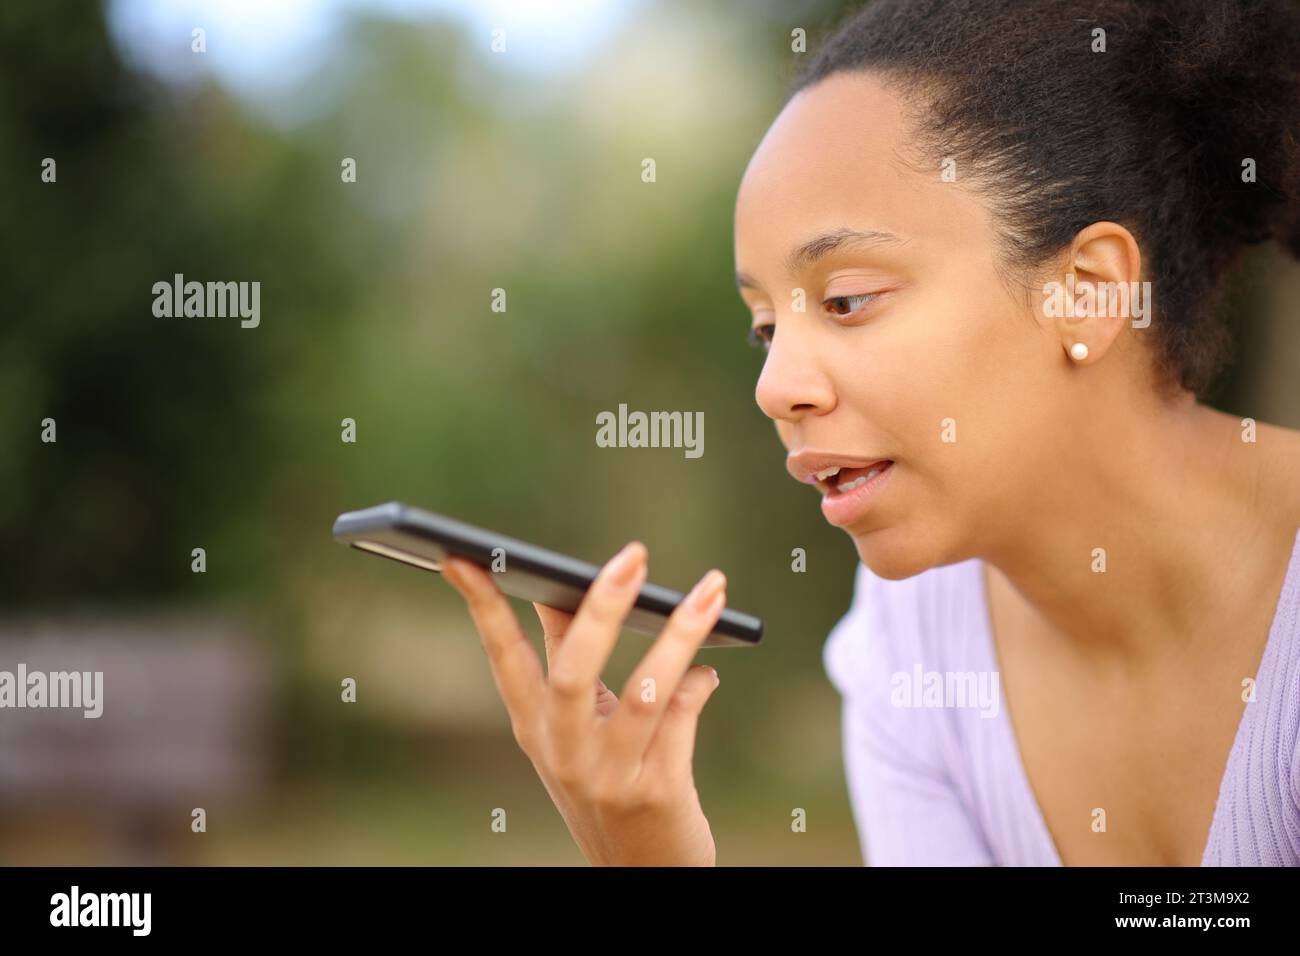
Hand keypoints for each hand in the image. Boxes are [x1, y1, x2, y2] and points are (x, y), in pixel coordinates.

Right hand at [440, 541, 724, 865]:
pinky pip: (681, 720)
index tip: (462, 556)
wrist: (644, 872)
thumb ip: (572, 662)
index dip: (483, 607)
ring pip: (643, 695)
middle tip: (633, 556)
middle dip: (602, 610)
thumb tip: (562, 586)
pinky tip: (707, 669)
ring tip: (709, 592)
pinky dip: (698, 684)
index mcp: (535, 729)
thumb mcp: (576, 731)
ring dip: (679, 636)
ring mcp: (609, 778)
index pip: (503, 657)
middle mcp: (564, 754)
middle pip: (573, 673)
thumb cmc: (611, 782)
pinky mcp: (657, 793)